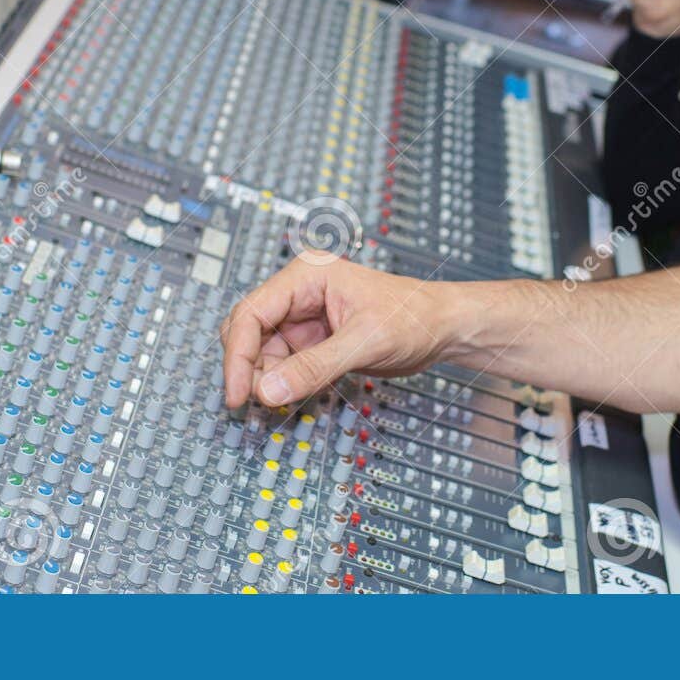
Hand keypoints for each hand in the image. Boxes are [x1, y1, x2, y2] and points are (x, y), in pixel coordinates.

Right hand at [220, 257, 457, 407]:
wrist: (442, 327)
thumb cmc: (414, 316)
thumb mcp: (365, 342)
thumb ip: (315, 368)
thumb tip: (268, 392)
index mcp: (307, 276)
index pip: (252, 313)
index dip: (237, 355)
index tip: (238, 393)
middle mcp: (299, 294)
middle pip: (248, 331)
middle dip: (248, 368)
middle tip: (252, 403)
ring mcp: (304, 319)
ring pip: (262, 353)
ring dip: (265, 380)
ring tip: (281, 403)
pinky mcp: (313, 342)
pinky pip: (282, 365)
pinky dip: (282, 384)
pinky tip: (293, 397)